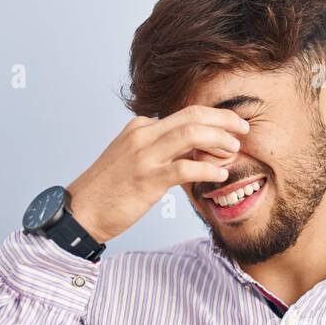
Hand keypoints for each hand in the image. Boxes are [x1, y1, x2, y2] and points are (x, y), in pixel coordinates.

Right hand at [66, 105, 249, 242]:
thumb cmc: (110, 189)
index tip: (232, 126)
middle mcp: (143, 135)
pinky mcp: (147, 179)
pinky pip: (185, 168)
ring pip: (191, 135)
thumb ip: (162, 151)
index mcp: (141, 127)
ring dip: (219, 141)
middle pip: (192, 116)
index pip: (184, 114)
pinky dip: (207, 169)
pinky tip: (219, 175)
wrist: (82, 210)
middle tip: (243, 129)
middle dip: (224, 120)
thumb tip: (196, 152)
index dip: (213, 118)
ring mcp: (145, 156)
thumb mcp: (135, 160)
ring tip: (234, 151)